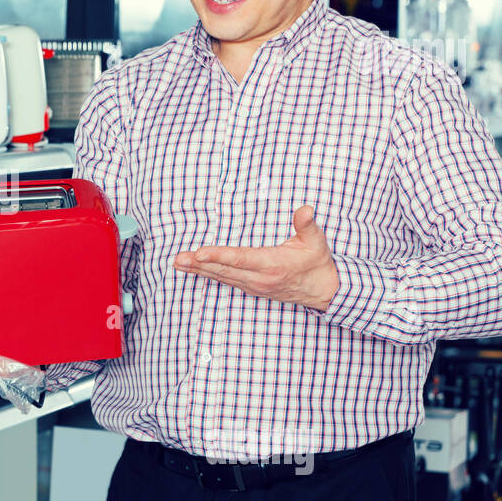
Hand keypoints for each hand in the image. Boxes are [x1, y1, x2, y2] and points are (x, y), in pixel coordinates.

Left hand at [172, 205, 340, 310]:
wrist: (323, 291)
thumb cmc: (317, 262)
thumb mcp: (316, 242)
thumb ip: (307, 225)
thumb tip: (305, 209)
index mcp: (273, 264)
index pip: (240, 259)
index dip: (218, 256)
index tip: (199, 253)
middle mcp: (259, 278)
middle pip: (224, 270)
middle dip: (199, 264)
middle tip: (178, 258)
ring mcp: (253, 285)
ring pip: (221, 276)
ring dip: (198, 270)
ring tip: (178, 262)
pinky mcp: (250, 287)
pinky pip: (225, 280)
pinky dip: (207, 274)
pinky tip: (193, 268)